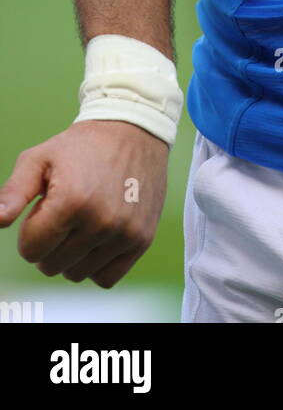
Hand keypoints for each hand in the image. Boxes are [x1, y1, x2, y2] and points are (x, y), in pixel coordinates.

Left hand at [0, 120, 168, 286]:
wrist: (134, 131)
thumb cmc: (80, 146)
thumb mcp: (40, 158)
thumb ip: (13, 192)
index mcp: (72, 200)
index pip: (30, 250)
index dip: (31, 229)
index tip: (45, 207)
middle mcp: (101, 220)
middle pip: (51, 266)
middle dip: (49, 242)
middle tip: (65, 212)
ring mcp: (125, 232)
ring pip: (76, 274)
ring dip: (71, 255)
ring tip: (82, 221)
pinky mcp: (142, 239)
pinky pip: (105, 278)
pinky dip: (96, 265)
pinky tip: (98, 238)